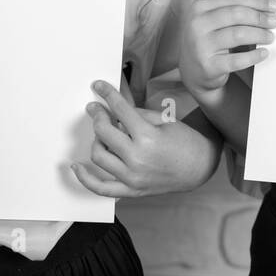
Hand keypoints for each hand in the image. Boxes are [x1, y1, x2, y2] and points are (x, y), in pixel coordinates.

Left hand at [71, 80, 220, 197]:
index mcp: (148, 137)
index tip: (98, 86)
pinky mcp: (131, 190)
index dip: (106, 93)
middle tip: (96, 109)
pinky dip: (85, 178)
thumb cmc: (183, 141)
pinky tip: (77, 167)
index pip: (119, 109)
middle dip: (97, 114)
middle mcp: (137, 158)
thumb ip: (136, 114)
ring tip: (101, 133)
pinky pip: (101, 188)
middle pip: (103, 131)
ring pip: (98, 155)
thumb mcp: (163, 119)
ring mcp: (133, 177)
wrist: (199, 167)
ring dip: (96, 139)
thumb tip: (113, 108)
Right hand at [180, 0, 275, 102]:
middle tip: (275, 22)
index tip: (274, 6)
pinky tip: (264, 53)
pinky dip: (254, 56)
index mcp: (200, 7)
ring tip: (270, 37)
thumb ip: (232, 9)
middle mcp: (197, 24)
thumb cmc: (209, 41)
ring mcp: (201, 45)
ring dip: (259, 35)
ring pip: (238, 35)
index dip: (257, 1)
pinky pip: (237, 60)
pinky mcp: (208, 66)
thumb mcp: (212, 20)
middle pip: (237, 14)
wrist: (193, 72)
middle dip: (260, 17)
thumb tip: (265, 6)